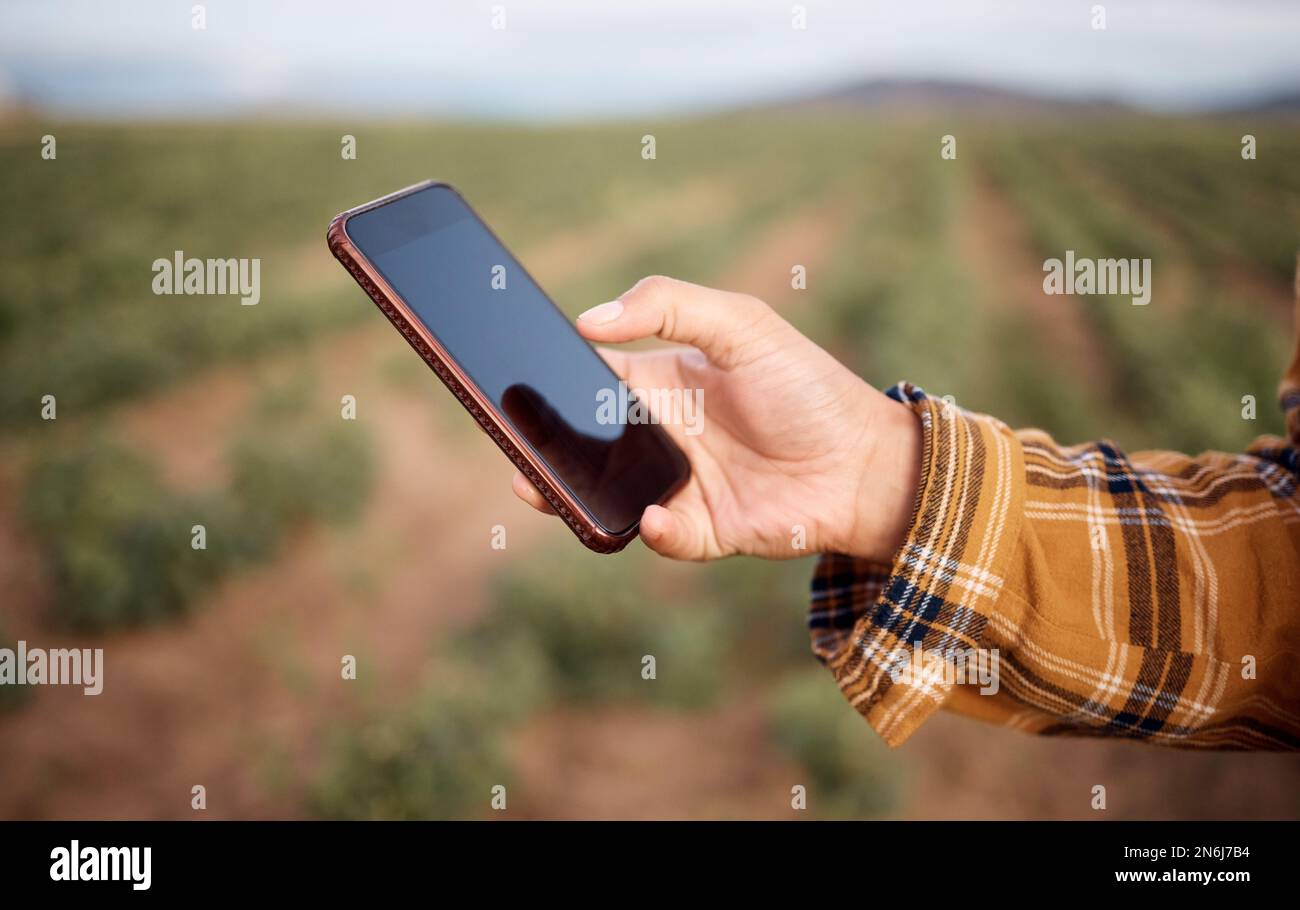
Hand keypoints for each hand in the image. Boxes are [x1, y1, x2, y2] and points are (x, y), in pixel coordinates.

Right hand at [511, 276, 921, 561]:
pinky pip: (661, 536)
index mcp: (664, 382)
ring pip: (606, 494)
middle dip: (544, 446)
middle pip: (586, 442)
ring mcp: (680, 484)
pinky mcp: (704, 530)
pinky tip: (655, 516)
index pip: (591, 378)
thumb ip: (670, 306)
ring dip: (571, 494)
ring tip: (540, 489)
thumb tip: (590, 321)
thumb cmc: (807, 387)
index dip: (551, 378)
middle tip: (513, 445)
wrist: (868, 462)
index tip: (513, 378)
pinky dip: (653, 531)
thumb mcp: (743, 326)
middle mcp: (664, 435)